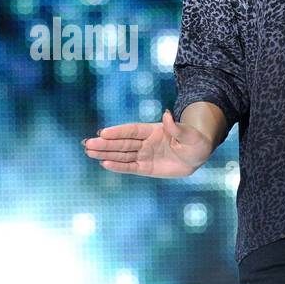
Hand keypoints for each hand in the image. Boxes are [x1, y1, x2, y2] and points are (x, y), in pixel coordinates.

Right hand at [81, 109, 214, 177]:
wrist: (197, 155)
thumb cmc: (196, 142)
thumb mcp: (191, 135)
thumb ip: (177, 127)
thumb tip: (167, 115)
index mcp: (153, 131)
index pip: (132, 131)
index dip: (118, 132)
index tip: (103, 133)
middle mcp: (145, 142)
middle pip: (122, 143)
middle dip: (105, 144)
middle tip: (87, 144)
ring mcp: (145, 155)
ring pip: (122, 155)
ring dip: (106, 154)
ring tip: (88, 152)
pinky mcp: (146, 168)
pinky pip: (130, 167)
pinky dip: (118, 166)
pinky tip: (104, 164)